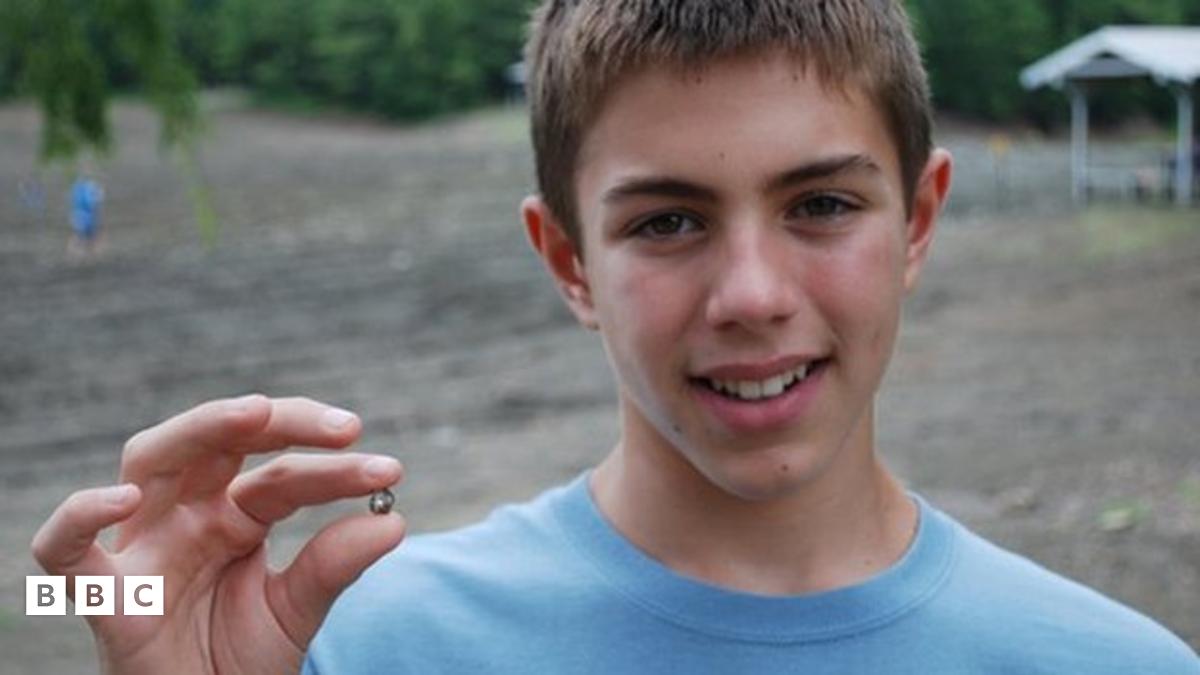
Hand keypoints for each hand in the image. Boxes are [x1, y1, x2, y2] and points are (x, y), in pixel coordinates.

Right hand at [30, 395, 405, 673]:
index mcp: (236, 515)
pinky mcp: (105, 594)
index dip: (336, 469)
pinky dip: (79, 518)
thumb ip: (334, 565)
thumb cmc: (241, 659)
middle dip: (280, 422)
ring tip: (255, 413)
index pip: (284, 474)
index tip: (391, 472)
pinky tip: (121, 499)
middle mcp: (187, 515)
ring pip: (150, 462)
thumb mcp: (297, 610)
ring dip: (200, 429)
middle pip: (221, 443)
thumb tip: (394, 522)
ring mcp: (144, 546)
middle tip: (346, 427)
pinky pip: (65, 550)